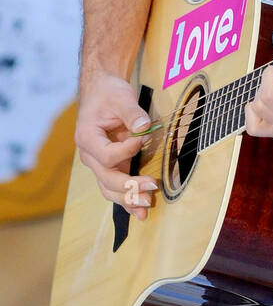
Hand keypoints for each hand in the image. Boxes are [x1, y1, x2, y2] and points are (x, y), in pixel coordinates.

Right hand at [75, 74, 158, 220]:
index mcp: (87, 137)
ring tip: (146, 207)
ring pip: (108, 188)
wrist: (101, 94)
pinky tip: (140, 211)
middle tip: (152, 187)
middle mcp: (89, 155)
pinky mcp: (110, 166)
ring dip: (127, 199)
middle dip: (129, 186)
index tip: (142, 139)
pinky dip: (127, 199)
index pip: (106, 155)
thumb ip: (133, 113)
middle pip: (106, 178)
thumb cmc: (108, 94)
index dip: (126, 151)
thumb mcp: (121, 97)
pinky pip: (115, 187)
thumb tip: (145, 127)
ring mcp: (98, 163)